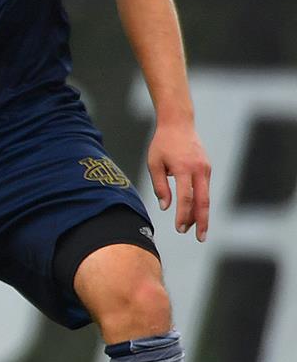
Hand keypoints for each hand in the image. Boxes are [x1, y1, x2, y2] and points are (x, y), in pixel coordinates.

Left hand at [147, 119, 210, 240]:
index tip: (179, 229)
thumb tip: (166, 207)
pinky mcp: (207, 168)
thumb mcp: (154, 163)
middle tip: (199, 237)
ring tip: (194, 230)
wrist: (178, 123)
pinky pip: (204, 189)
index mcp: (185, 169)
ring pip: (205, 197)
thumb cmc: (162, 144)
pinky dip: (200, 202)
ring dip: (200, 214)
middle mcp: (199, 170)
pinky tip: (193, 212)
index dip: (183, 215)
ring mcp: (206, 169)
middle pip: (203, 201)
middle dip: (201, 221)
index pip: (186, 197)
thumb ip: (160, 186)